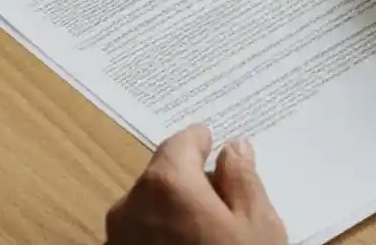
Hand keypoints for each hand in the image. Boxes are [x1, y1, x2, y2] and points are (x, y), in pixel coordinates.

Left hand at [105, 125, 286, 244]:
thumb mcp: (257, 226)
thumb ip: (243, 178)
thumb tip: (233, 149)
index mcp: (167, 183)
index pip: (182, 143)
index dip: (202, 141)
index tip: (214, 142)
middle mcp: (130, 205)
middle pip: (163, 177)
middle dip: (192, 183)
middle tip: (227, 203)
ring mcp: (117, 240)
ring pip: (150, 210)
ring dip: (176, 214)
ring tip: (211, 237)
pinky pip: (141, 239)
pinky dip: (162, 240)